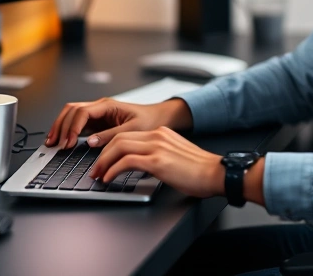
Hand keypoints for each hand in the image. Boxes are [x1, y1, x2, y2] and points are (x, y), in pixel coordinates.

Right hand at [45, 98, 191, 148]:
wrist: (158, 118)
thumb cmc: (149, 121)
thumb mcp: (132, 131)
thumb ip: (110, 136)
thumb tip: (90, 142)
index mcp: (108, 105)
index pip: (82, 112)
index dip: (72, 128)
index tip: (68, 143)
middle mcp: (100, 107)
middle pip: (72, 111)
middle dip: (60, 126)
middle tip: (55, 144)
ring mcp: (97, 113)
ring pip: (71, 114)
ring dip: (60, 126)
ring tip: (52, 142)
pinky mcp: (97, 121)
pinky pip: (77, 122)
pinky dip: (67, 130)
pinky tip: (62, 140)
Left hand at [88, 127, 224, 198]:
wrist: (216, 174)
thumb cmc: (200, 171)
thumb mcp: (175, 156)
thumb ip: (158, 155)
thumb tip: (140, 166)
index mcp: (161, 134)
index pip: (128, 135)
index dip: (110, 148)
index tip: (103, 161)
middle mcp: (157, 136)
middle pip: (119, 138)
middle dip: (102, 154)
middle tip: (95, 169)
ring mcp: (157, 147)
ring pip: (119, 146)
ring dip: (104, 162)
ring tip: (98, 175)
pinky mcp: (157, 161)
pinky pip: (126, 161)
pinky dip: (113, 170)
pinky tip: (109, 178)